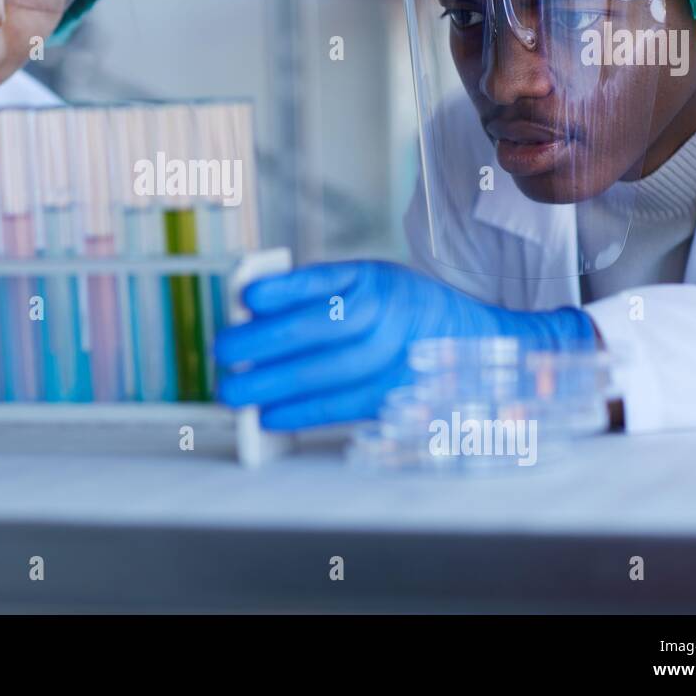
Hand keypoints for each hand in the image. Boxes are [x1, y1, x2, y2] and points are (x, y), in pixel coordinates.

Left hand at [213, 260, 594, 429]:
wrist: (472, 344)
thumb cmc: (399, 310)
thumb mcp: (367, 283)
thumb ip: (316, 294)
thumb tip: (252, 312)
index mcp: (375, 280)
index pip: (323, 282)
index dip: (284, 290)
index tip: (247, 297)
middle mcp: (389, 315)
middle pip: (321, 329)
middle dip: (264, 343)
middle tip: (222, 352)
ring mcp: (396, 358)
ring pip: (329, 372)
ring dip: (275, 384)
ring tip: (234, 391)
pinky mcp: (396, 396)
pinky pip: (344, 406)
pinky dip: (304, 412)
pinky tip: (270, 415)